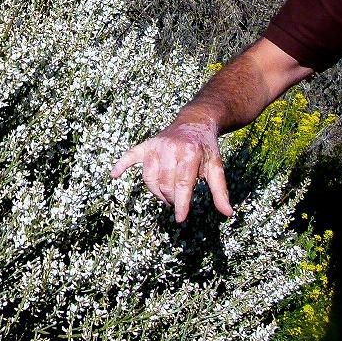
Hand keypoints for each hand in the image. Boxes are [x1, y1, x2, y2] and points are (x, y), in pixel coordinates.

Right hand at [110, 122, 232, 221]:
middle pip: (165, 184)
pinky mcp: (146, 145)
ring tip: (166, 195)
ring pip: (149, 178)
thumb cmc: (206, 148)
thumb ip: (220, 191)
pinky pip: (130, 155)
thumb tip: (227, 214)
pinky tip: (114, 175)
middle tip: (178, 202)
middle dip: (171, 198)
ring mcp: (155, 146)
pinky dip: (121, 165)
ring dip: (157, 192)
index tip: (180, 218)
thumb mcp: (216, 167)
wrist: (195, 122)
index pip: (182, 184)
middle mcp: (170, 148)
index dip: (181, 204)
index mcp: (189, 153)